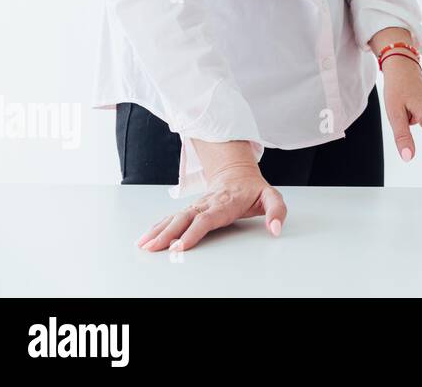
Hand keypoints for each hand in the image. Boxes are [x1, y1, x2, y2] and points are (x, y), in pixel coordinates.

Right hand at [135, 162, 286, 253]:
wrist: (237, 172)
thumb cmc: (253, 189)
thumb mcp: (271, 197)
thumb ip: (276, 211)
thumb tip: (275, 229)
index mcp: (225, 203)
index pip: (207, 218)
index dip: (193, 232)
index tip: (180, 245)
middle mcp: (207, 204)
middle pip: (185, 219)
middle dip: (169, 234)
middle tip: (156, 248)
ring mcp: (196, 206)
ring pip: (175, 218)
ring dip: (159, 231)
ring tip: (145, 245)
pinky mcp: (190, 209)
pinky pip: (171, 218)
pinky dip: (158, 227)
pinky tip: (146, 238)